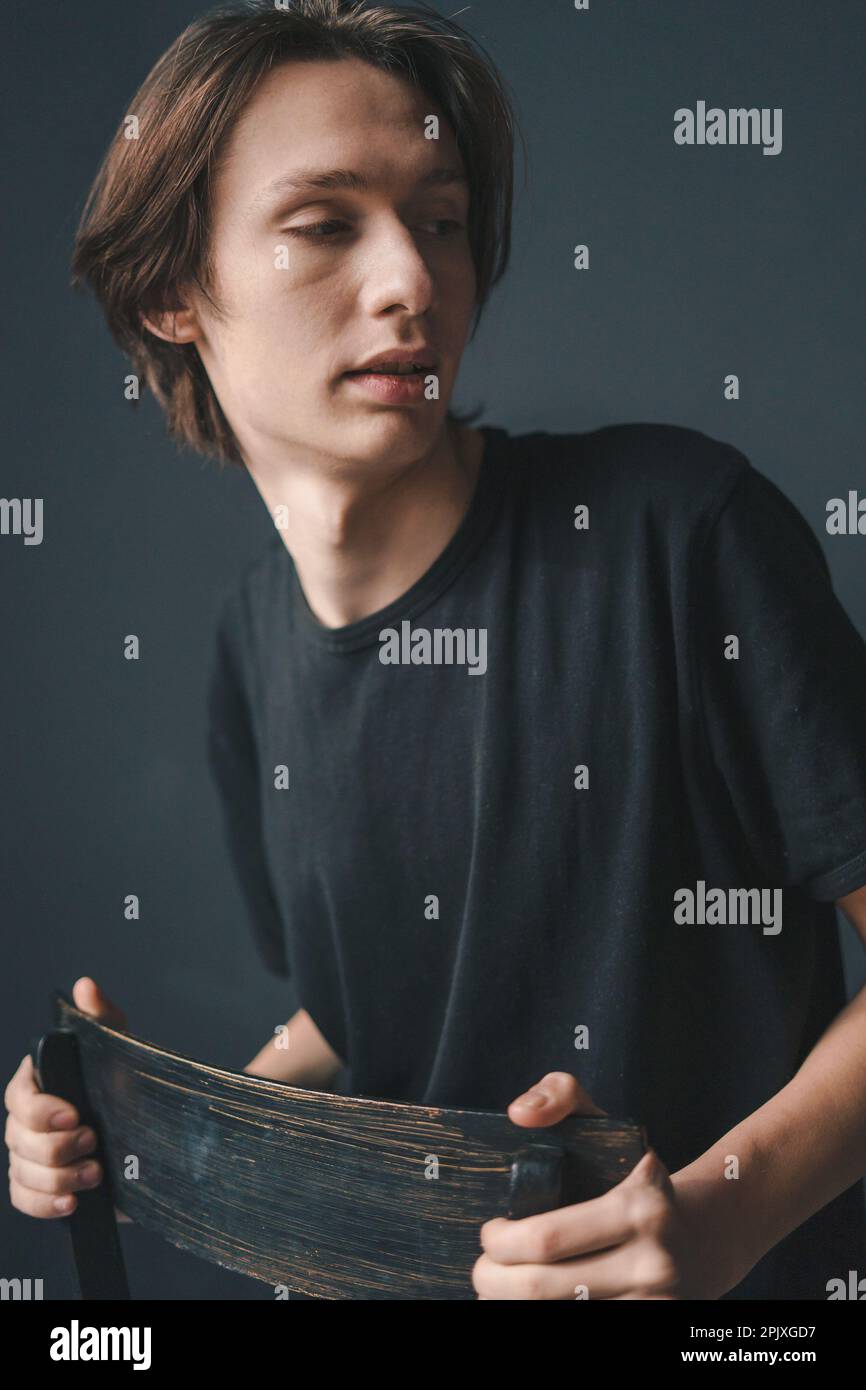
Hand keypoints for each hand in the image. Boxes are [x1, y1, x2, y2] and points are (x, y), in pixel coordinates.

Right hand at [5, 977, 131, 1222]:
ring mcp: (32, 1155)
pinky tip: (73, 1201)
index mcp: (43, 1083)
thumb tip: (85, 986)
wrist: (160, 1145)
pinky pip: (24, 1199)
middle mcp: (30, 1120)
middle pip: (18, 1138)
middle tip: (94, 1142)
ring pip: (22, 1171)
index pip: (19, 1096)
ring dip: (59, 1178)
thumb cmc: (135, 1091)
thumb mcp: (123, 1053)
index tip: (74, 1115)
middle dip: (57, 1147)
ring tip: (95, 1171)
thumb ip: (102, 1019)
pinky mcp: (42, 1188)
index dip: (40, 1109)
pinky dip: (46, 1203)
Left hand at [472, 1071, 724, 1299]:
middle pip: (542, 1286)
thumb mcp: (607, 1126)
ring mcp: (656, 1302)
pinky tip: (528, 1302)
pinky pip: (583, 1327)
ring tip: (498, 1286)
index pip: (546, 1237)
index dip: (501, 1241)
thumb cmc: (635, 1179)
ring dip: (510, 1304)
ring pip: (557, 1314)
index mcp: (642, 1203)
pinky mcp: (654, 1324)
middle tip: (483, 1268)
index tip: (490, 1232)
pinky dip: (543, 1316)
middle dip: (493, 1279)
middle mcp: (655, 1259)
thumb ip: (560, 1094)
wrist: (703, 1240)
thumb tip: (521, 1115)